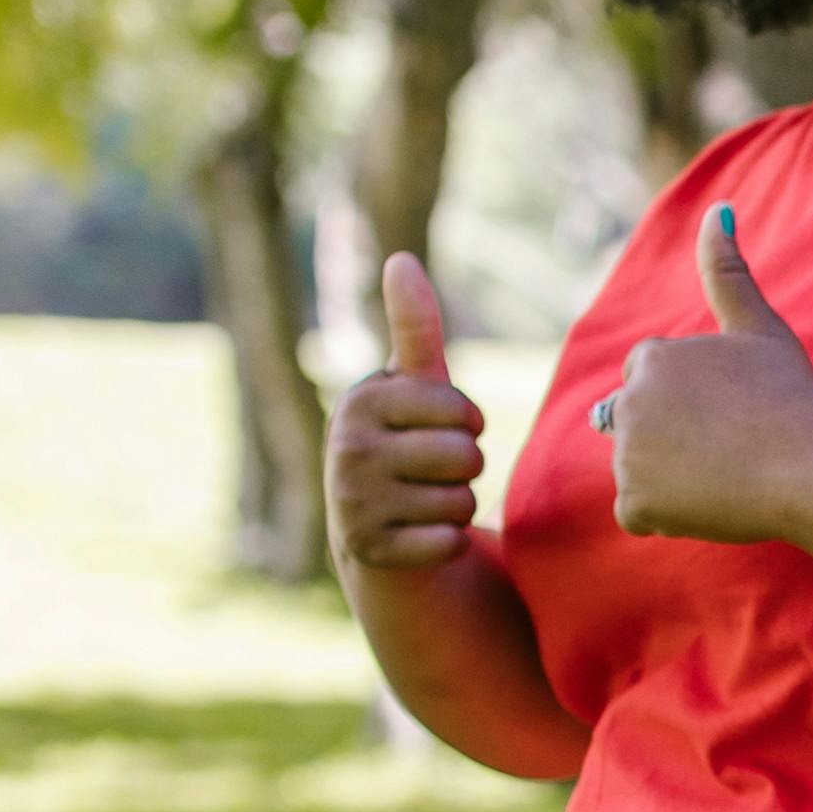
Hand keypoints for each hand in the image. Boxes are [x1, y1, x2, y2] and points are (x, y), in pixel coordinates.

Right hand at [326, 252, 487, 578]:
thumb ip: (414, 326)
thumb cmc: (404, 439)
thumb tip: (400, 259)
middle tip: (433, 471)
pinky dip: (447, 542)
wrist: (370, 525)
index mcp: (361, 400)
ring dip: (457, 504)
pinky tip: (420, 534)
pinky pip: (448, 543)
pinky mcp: (368, 552)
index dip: (467, 423)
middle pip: (465, 458)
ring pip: (461, 502)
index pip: (460, 411)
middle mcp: (345, 449)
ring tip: (423, 499)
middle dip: (465, 467)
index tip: (441, 428)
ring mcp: (352, 503)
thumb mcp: (412, 385)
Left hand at [598, 203, 812, 540]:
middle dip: (674, 438)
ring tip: (726, 475)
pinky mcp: (635, 502)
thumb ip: (727, 271)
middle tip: (731, 447)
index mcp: (652, 357)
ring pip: (642, 469)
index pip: (650, 382)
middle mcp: (629, 401)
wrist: (810, 468)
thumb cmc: (791, 396)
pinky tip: (711, 503)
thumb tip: (717, 209)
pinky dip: (669, 516)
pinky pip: (640, 513)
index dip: (693, 401)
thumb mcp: (759, 327)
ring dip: (674, 477)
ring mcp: (629, 455)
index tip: (731, 412)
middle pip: (641, 426)